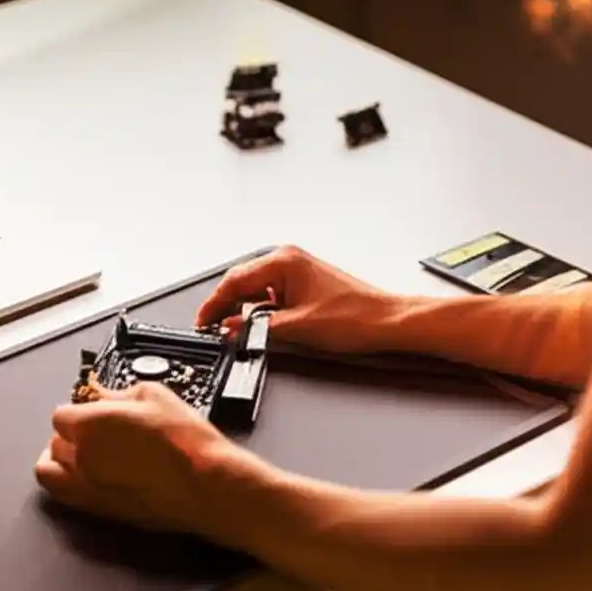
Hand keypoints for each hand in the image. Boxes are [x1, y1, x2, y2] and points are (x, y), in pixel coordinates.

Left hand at [35, 380, 255, 536]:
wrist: (208, 488)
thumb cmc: (186, 444)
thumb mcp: (155, 396)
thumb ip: (120, 394)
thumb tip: (105, 396)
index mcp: (90, 425)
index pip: (61, 414)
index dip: (78, 410)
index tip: (94, 410)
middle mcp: (81, 458)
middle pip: (55, 441)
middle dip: (71, 433)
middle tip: (95, 430)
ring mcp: (87, 487)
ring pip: (49, 470)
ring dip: (61, 458)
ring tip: (80, 453)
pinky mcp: (99, 510)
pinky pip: (63, 495)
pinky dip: (66, 482)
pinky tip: (85, 475)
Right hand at [196, 245, 401, 353]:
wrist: (388, 323)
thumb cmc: (355, 318)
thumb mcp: (295, 328)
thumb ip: (255, 329)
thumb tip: (230, 330)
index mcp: (283, 262)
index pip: (233, 281)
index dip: (213, 305)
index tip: (203, 323)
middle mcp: (288, 260)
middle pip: (241, 282)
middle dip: (226, 307)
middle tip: (214, 330)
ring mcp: (297, 271)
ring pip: (255, 289)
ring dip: (244, 310)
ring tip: (238, 331)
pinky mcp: (304, 284)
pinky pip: (271, 294)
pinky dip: (261, 310)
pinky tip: (261, 326)